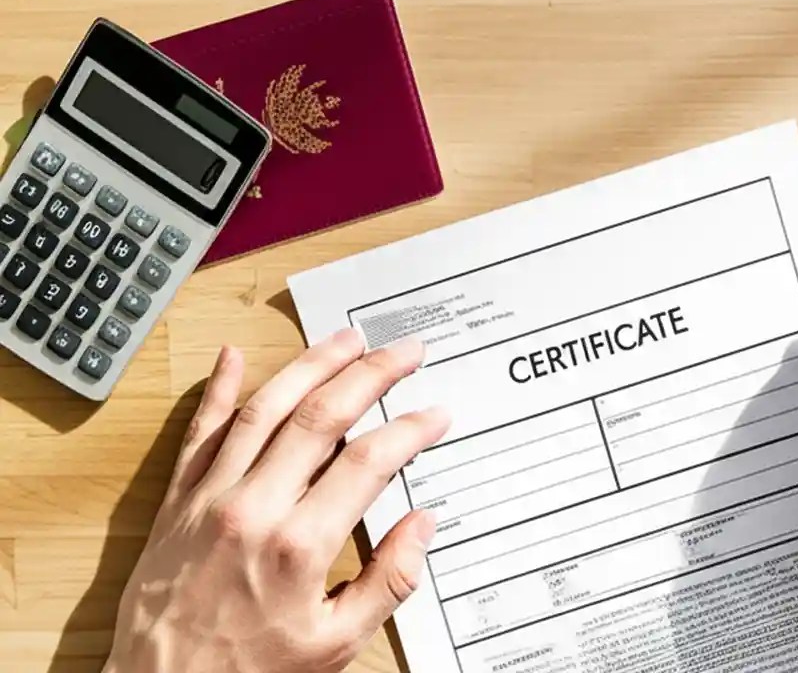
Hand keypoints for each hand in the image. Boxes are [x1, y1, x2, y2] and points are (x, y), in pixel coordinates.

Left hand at [105, 330, 449, 672]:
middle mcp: (253, 509)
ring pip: (265, 410)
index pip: (369, 463)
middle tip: (403, 351)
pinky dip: (217, 391)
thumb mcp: (335, 644)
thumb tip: (423, 527)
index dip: (410, 431)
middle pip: (321, 417)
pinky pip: (200, 432)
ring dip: (309, 366)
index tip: (436, 416)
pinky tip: (233, 357)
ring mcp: (211, 498)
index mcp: (299, 546)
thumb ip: (388, 581)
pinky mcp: (178, 502)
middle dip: (370, 374)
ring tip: (345, 339)